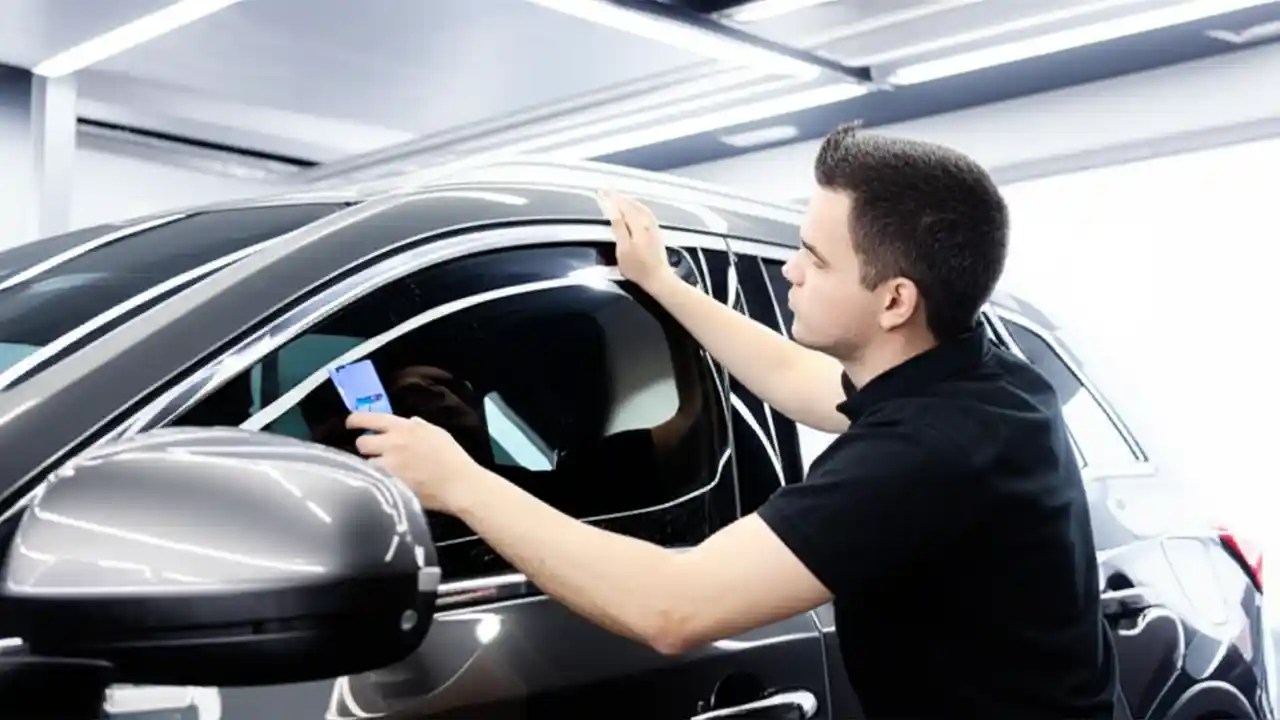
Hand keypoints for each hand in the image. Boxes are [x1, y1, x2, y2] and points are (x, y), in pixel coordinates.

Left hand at [347, 412, 481, 512]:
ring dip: (371, 467)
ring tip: (383, 471)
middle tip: (374, 452)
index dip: (354, 420)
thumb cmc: (452, 456)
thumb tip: (408, 422)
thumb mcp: (436, 432)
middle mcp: (391, 444)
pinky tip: (387, 484)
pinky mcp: (390, 485)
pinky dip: (378, 482)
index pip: (368, 418)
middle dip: (365, 447)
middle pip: (361, 443)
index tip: (351, 423)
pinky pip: (374, 481)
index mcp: (403, 428)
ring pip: (365, 464)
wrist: (459, 484)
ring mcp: (389, 466)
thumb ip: (419, 425)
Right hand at [596, 189, 671, 289]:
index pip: (623, 206)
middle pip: (632, 205)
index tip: (601, 192)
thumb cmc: (637, 267)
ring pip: (640, 207)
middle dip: (619, 197)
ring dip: (629, 201)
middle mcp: (647, 222)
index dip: (611, 199)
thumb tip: (613, 210)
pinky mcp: (657, 232)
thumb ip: (619, 228)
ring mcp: (654, 226)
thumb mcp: (623, 249)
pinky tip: (635, 208)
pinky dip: (638, 207)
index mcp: (638, 225)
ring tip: (619, 197)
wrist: (658, 278)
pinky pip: (646, 212)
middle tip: (607, 192)